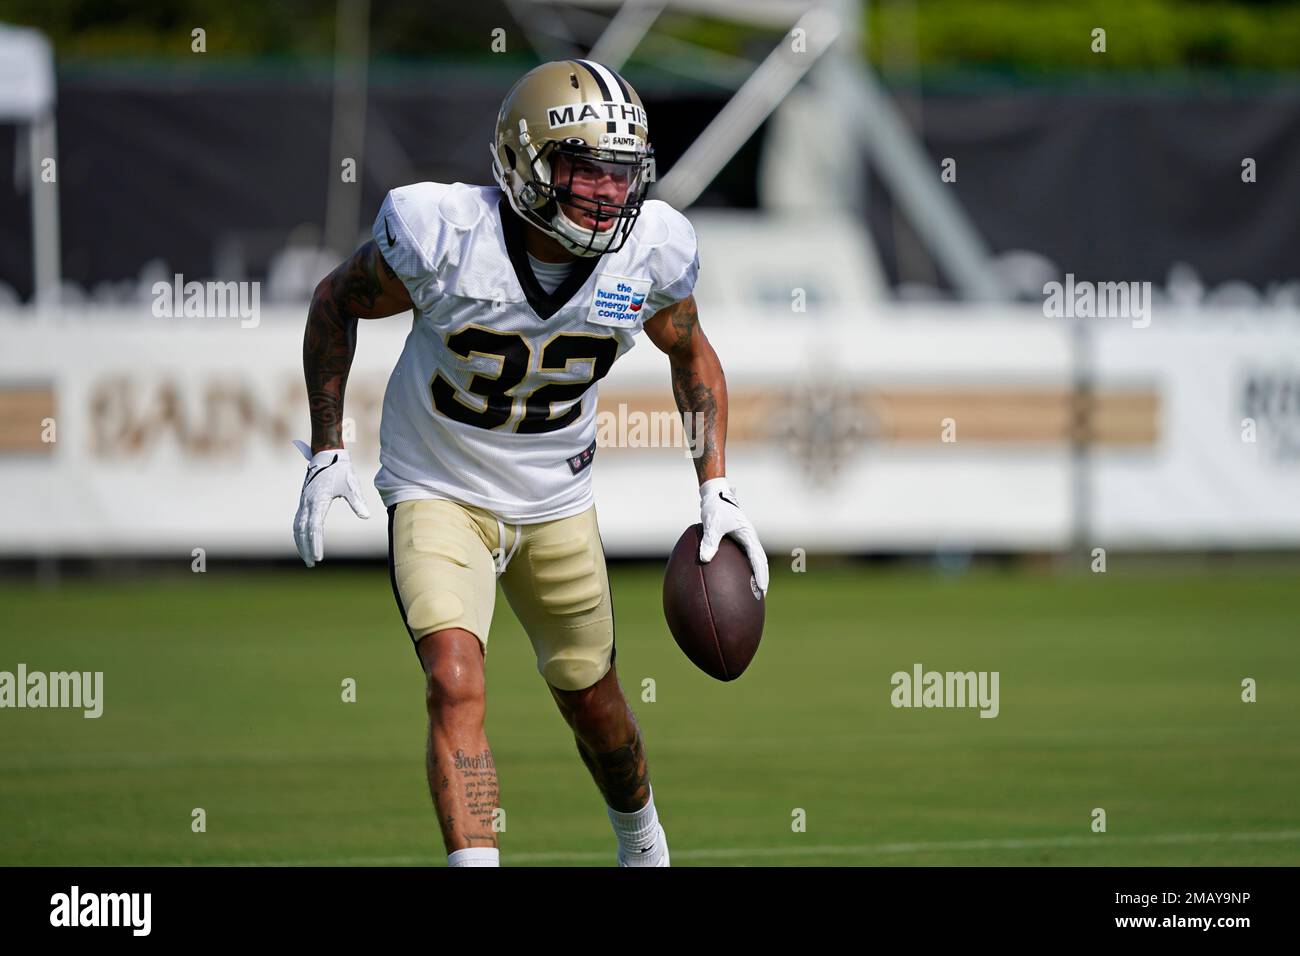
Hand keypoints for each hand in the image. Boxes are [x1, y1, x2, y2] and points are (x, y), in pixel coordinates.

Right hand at [292, 439, 369, 566]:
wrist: (327, 455)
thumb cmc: (341, 470)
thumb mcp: (352, 484)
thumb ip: (357, 501)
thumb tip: (365, 516)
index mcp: (318, 500)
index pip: (315, 527)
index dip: (315, 543)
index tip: (318, 556)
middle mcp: (307, 502)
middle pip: (303, 530)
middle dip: (306, 548)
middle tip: (311, 563)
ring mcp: (304, 502)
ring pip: (298, 527)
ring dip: (300, 543)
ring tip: (307, 558)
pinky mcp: (304, 501)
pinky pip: (298, 521)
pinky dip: (299, 534)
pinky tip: (303, 542)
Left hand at [698, 477, 768, 596]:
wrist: (714, 494)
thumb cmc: (715, 506)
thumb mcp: (712, 523)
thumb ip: (709, 541)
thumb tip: (705, 559)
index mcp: (749, 535)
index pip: (758, 559)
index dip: (761, 575)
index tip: (761, 588)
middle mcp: (749, 539)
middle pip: (760, 562)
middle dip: (762, 578)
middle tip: (761, 595)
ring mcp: (744, 539)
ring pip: (752, 559)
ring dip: (754, 574)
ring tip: (750, 590)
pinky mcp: (736, 539)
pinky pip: (741, 556)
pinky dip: (741, 568)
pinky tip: (732, 578)